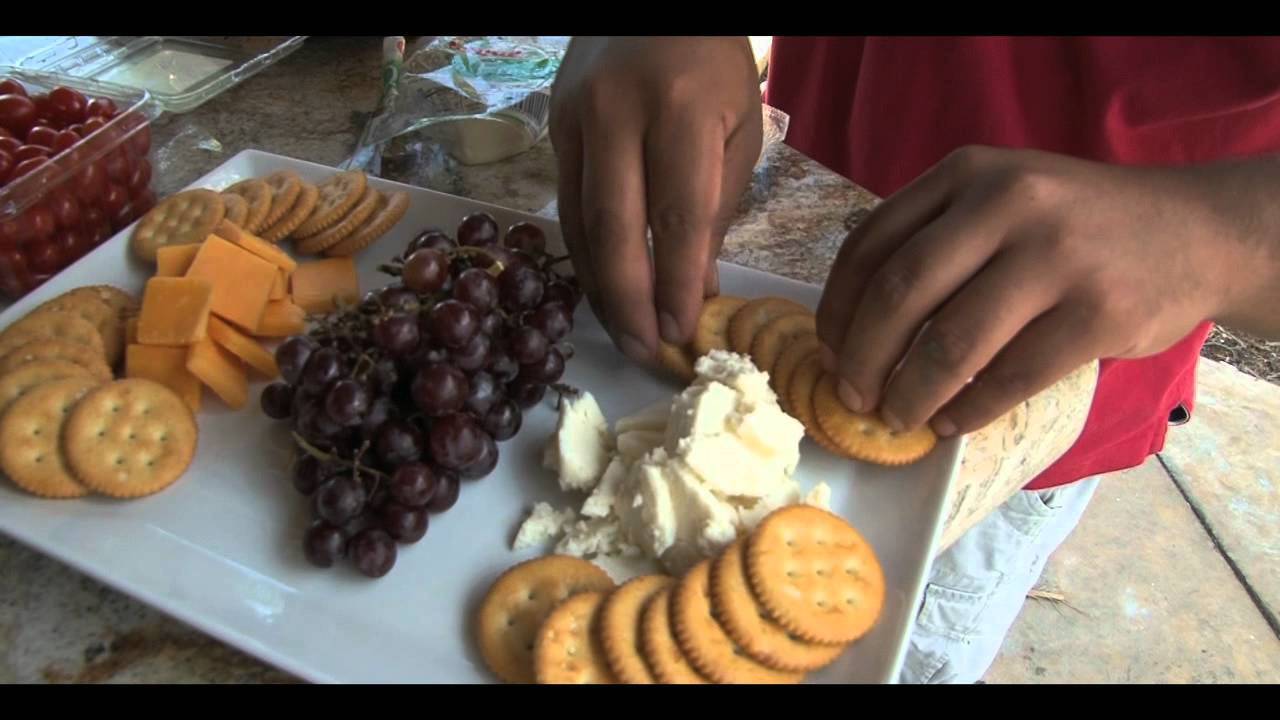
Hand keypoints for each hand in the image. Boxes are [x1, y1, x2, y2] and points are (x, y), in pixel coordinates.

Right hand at [549, 37, 762, 361]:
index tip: (681, 332)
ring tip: (623, 334)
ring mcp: (576, 119)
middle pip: (615, 228)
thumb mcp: (738, 128)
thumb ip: (717, 206)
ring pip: (580, 223)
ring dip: (601, 288)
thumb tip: (696, 288)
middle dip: (630, 300)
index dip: (676, 282)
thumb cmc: (712, 67)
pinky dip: (584, 256)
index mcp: (680, 108)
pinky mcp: (553, 128)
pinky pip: (566, 206)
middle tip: (644, 351)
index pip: (677, 215)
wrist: (652, 4)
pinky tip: (602, 290)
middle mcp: (617, 113)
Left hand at [815, 145, 1257, 436]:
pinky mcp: (1098, 313)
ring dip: (911, 394)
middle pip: (900, 293)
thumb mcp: (999, 198)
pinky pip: (1011, 378)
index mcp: (966, 174)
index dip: (838, 308)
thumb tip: (853, 329)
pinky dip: (969, 410)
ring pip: (952, 343)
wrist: (1193, 232)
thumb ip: (934, 239)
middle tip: (853, 398)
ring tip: (898, 419)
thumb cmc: (1073, 225)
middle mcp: (1007, 203)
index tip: (828, 352)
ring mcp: (1056, 256)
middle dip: (863, 359)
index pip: (870, 243)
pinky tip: (951, 423)